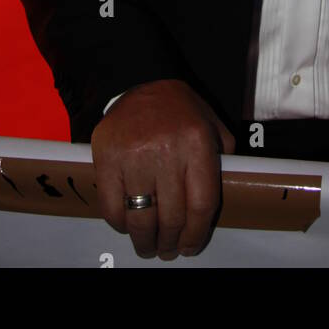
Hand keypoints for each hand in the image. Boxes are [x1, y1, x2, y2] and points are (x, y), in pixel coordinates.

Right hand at [92, 79, 235, 260]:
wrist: (141, 78)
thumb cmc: (179, 109)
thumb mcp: (211, 125)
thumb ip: (222, 159)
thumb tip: (221, 198)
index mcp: (197, 143)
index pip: (201, 205)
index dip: (196, 234)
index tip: (190, 247)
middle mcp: (166, 150)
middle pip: (171, 217)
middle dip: (170, 242)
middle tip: (167, 250)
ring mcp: (133, 154)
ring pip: (141, 218)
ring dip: (145, 241)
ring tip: (148, 246)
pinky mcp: (106, 156)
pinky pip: (112, 206)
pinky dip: (120, 224)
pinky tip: (127, 224)